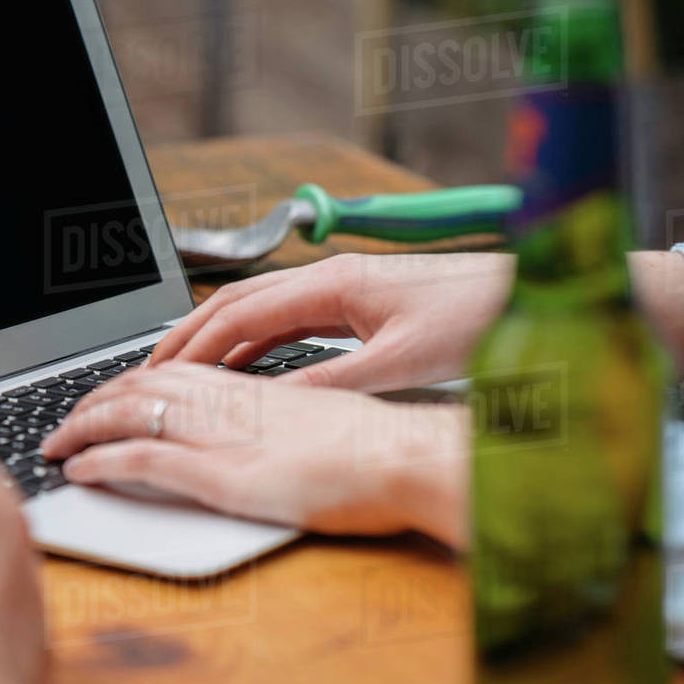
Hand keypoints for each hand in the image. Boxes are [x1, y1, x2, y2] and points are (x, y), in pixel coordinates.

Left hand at [42, 362, 468, 547]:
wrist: (408, 456)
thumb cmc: (378, 445)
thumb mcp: (320, 419)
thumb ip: (278, 418)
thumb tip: (257, 429)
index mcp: (251, 386)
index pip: (172, 369)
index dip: (130, 378)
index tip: (107, 394)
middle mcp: (228, 401)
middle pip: (140, 383)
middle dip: (93, 399)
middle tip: (66, 418)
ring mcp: (222, 435)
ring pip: (129, 413)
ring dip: (82, 425)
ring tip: (55, 441)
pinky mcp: (222, 474)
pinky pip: (142, 459)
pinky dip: (100, 460)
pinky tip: (77, 468)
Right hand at [151, 253, 513, 392]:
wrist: (530, 296)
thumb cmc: (477, 319)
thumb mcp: (400, 362)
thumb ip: (330, 383)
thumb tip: (269, 405)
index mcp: (334, 283)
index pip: (242, 312)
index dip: (196, 343)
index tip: (161, 373)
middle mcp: (332, 278)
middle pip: (240, 300)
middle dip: (192, 332)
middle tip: (153, 368)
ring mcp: (344, 288)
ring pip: (262, 308)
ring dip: (221, 336)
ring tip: (186, 368)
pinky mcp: (359, 302)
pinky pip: (290, 319)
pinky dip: (257, 341)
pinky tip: (246, 365)